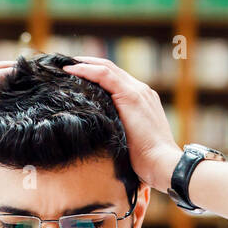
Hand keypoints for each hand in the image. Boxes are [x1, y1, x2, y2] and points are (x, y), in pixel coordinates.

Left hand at [62, 57, 181, 191]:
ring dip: (83, 64)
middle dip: (87, 64)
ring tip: (64, 66)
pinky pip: (105, 75)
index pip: (115, 80)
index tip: (74, 76)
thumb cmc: (146, 161)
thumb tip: (95, 138)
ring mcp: (137, 91)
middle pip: (110, 69)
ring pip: (106, 68)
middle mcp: (141, 91)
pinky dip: (86, 70)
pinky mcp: (131, 95)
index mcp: (141, 100)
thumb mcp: (128, 141)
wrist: (163, 163)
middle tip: (65, 66)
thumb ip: (116, 132)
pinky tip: (70, 71)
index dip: (94, 74)